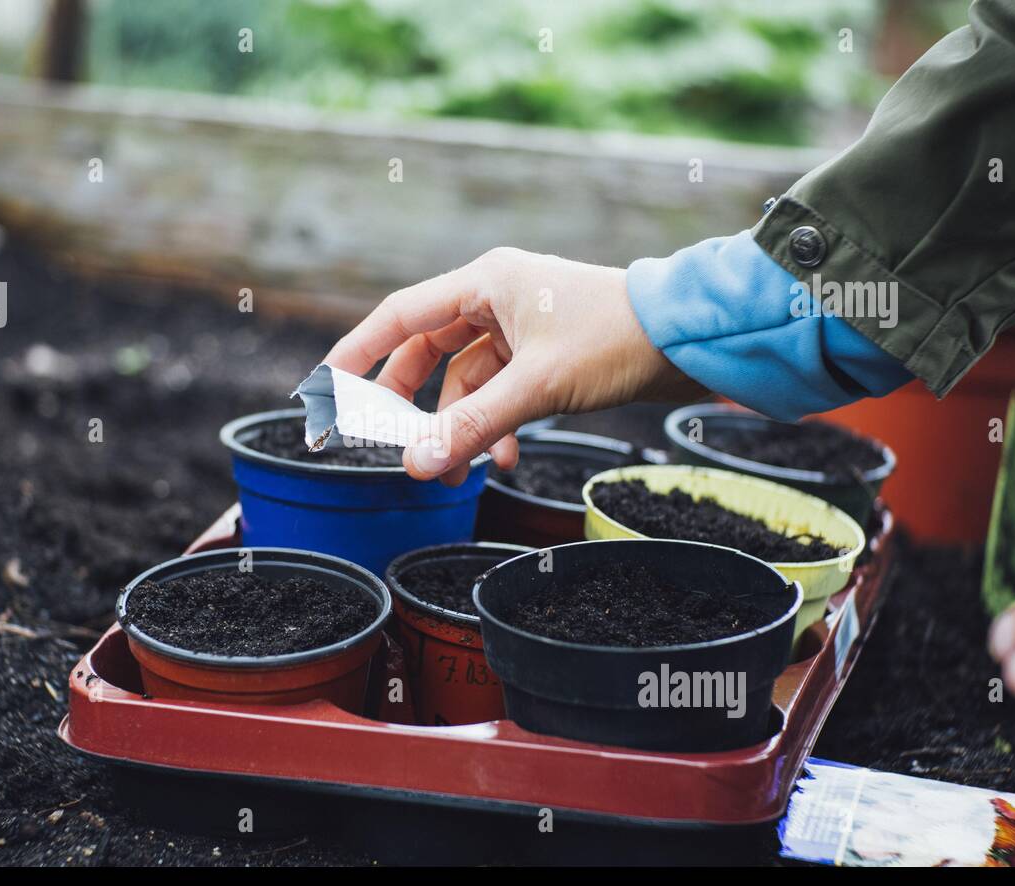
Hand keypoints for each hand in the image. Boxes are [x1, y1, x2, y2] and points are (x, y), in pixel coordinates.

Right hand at [322, 247, 702, 484]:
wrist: (691, 337)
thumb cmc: (619, 339)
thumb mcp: (538, 386)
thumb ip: (471, 425)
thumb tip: (416, 466)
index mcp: (485, 283)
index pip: (397, 317)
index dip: (355, 356)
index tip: (323, 394)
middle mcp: (495, 297)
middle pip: (424, 352)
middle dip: (408, 406)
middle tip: (390, 447)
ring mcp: (518, 326)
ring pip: (462, 380)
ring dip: (455, 426)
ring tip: (453, 473)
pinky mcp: (540, 353)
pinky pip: (496, 392)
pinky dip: (491, 426)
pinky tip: (500, 458)